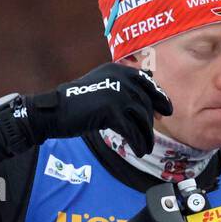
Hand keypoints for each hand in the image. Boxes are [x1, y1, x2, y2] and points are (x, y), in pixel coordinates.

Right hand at [24, 63, 172, 153]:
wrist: (53, 111)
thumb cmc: (77, 103)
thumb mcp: (102, 87)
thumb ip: (123, 89)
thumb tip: (153, 101)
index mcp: (118, 69)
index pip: (147, 82)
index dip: (159, 96)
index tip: (166, 111)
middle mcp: (120, 78)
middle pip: (145, 103)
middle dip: (151, 121)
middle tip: (151, 135)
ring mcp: (117, 94)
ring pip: (142, 119)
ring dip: (146, 136)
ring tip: (145, 148)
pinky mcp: (112, 111)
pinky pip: (132, 131)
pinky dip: (138, 143)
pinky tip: (138, 152)